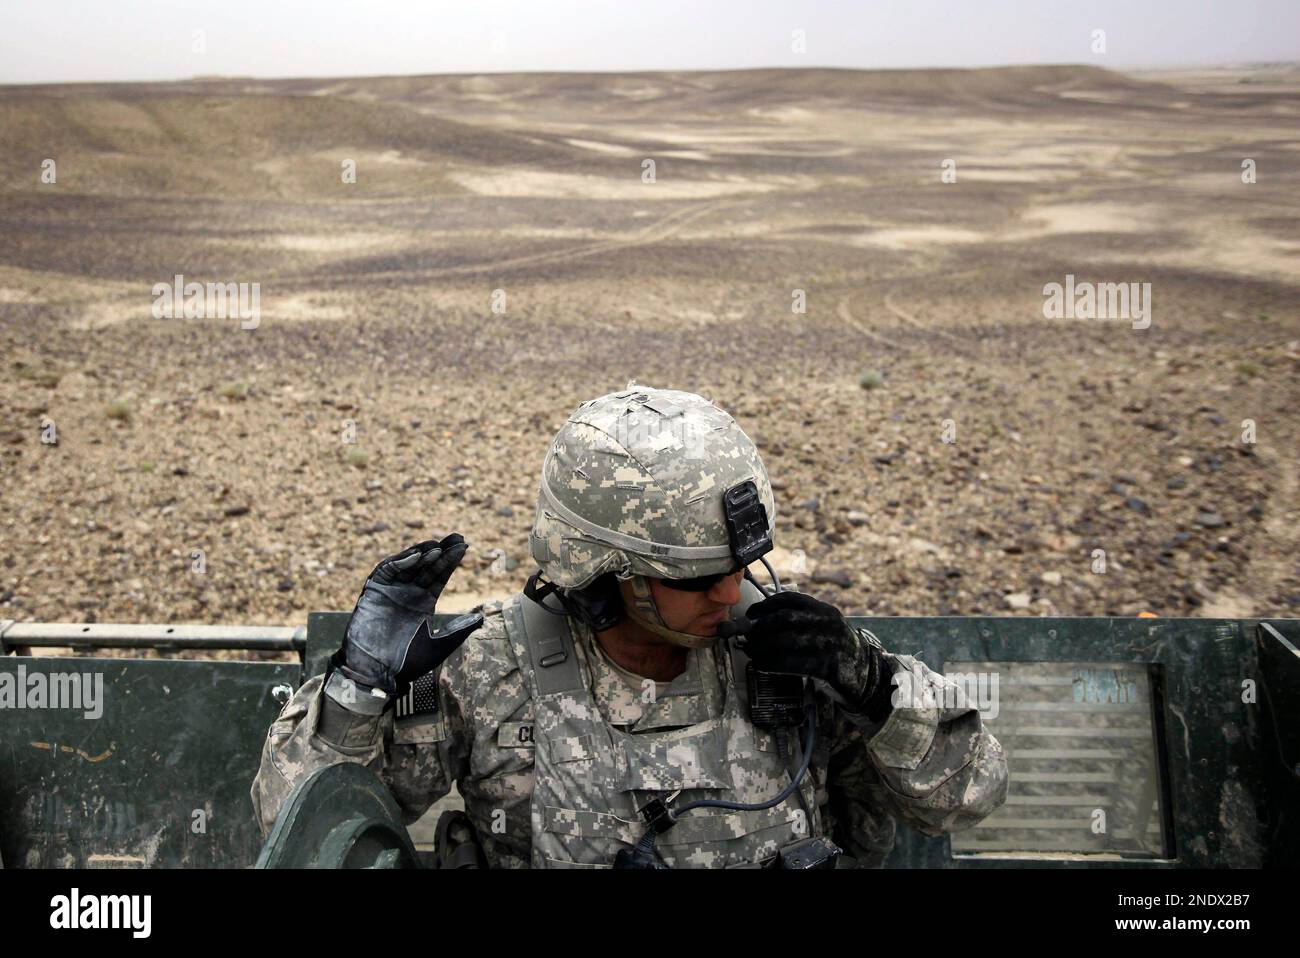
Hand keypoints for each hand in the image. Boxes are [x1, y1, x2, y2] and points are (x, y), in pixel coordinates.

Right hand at [335, 534, 482, 696]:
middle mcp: (408, 593)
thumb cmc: (406, 663)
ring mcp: (390, 591)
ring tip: (437, 545)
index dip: (450, 561)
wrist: (375, 674)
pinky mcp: (373, 592)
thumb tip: (481, 617)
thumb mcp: (438, 645)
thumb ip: (458, 630)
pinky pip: (386, 571)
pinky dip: (400, 561)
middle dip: (441, 550)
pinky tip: (416, 556)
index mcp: (423, 602)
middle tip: (457, 537)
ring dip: (421, 553)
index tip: (465, 547)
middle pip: (426, 565)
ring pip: (407, 564)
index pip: (439, 576)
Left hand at [741, 590, 889, 714]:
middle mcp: (827, 623)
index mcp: (824, 610)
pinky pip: (792, 664)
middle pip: (785, 619)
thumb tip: (756, 623)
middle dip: (759, 627)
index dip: (765, 605)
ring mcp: (829, 645)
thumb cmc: (834, 650)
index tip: (750, 614)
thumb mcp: (822, 628)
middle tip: (744, 634)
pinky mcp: (827, 667)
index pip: (790, 599)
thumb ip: (798, 622)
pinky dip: (771, 664)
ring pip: (786, 641)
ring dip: (762, 646)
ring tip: (749, 650)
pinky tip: (761, 664)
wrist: (865, 674)